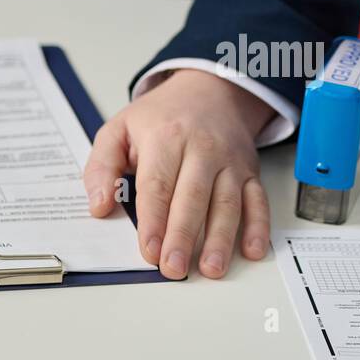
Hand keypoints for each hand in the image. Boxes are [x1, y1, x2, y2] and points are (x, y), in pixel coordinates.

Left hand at [84, 69, 273, 278]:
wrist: (210, 90)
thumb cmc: (160, 117)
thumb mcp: (118, 130)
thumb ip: (101, 168)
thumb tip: (99, 206)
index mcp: (166, 137)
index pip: (158, 184)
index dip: (154, 220)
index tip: (149, 249)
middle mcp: (203, 149)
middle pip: (193, 197)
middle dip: (184, 237)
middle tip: (174, 268)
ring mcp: (230, 161)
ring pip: (228, 203)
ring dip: (221, 239)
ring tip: (211, 269)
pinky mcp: (250, 171)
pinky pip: (258, 200)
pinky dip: (259, 227)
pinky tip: (252, 250)